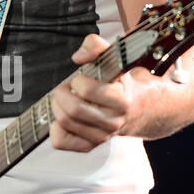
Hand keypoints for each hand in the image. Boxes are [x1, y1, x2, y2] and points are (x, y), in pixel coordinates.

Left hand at [49, 34, 139, 150]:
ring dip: (58, 106)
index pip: (87, 91)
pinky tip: (65, 117)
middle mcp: (113, 122)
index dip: (78, 81)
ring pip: (64, 122)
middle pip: (73, 110)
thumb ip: (96, 46)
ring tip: (66, 99)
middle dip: (62, 94)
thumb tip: (79, 57)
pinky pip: (60, 141)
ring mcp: (101, 137)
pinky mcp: (89, 146)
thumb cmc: (119, 84)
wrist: (137, 109)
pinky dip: (55, 127)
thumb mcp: (114, 58)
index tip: (80, 79)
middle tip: (67, 88)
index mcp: (121, 101)